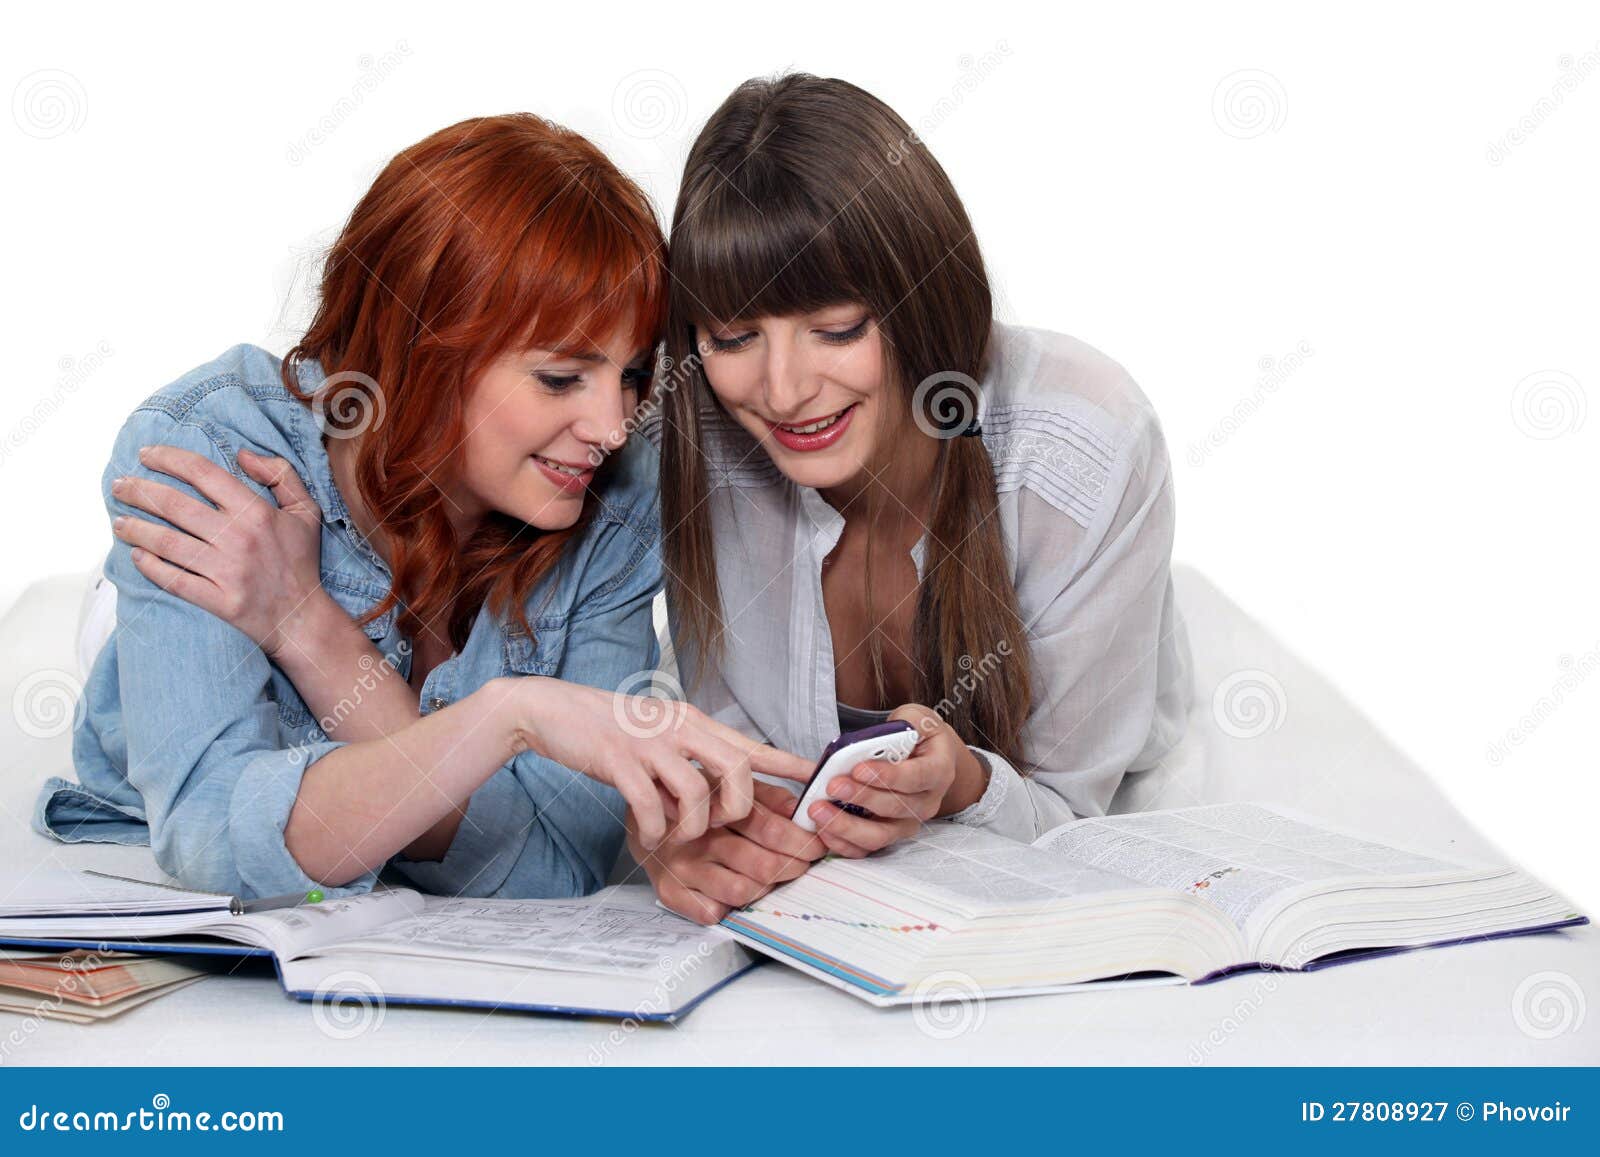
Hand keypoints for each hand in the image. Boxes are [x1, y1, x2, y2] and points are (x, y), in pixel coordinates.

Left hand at [111, 445, 328, 658]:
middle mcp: (238, 538)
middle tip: (118, 486)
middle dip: (139, 491)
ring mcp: (227, 571)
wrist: (301, 617)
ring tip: (118, 522)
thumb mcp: (305, 511)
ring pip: (167, 542)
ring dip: (136, 529)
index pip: (203, 473)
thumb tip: (242, 454)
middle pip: (175, 505)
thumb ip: (281, 474)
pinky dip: (150, 567)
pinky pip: (174, 580)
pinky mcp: (218, 600)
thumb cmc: (299, 561)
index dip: (169, 458)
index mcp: (256, 512)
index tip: (146, 454)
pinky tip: (136, 556)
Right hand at [515, 681, 813, 850]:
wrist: (555, 711)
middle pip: (737, 767)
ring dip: (693, 825)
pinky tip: (650, 835)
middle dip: (739, 807)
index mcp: (693, 722)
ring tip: (678, 833)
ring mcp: (650, 744)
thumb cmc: (611, 729)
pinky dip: (656, 830)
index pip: (750, 743)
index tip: (816, 777)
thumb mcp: (661, 736)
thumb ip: (693, 758)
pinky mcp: (619, 761)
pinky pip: (652, 805)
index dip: (786, 763)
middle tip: (721, 824)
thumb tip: (725, 792)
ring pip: (697, 791)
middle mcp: (679, 729)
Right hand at [630, 780, 826, 923]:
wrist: (640, 814)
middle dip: (793, 867)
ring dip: (766, 887)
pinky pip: (712, 913)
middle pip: (763, 864)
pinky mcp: (668, 892)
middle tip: (802, 864)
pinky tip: (735, 891)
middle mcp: (696, 836)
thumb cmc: (695, 801)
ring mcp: (681, 866)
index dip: (801, 840)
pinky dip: (731, 908)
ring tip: (771, 877)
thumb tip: (808, 808)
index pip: (770, 827)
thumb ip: (769, 796)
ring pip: (743, 891)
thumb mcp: (731, 786)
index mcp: (714, 804)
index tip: (818, 845)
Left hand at [806, 703, 986, 857]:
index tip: (858, 769)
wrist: (925, 758)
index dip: (887, 776)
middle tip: (832, 786)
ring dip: (846, 826)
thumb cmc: (918, 737)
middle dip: (861, 798)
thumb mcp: (917, 718)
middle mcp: (926, 802)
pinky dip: (842, 841)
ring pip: (880, 835)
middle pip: (895, 808)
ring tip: (819, 810)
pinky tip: (822, 828)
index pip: (915, 777)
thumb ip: (904, 722)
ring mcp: (908, 823)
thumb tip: (881, 735)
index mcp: (938, 771)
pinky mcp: (889, 834)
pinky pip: (866, 847)